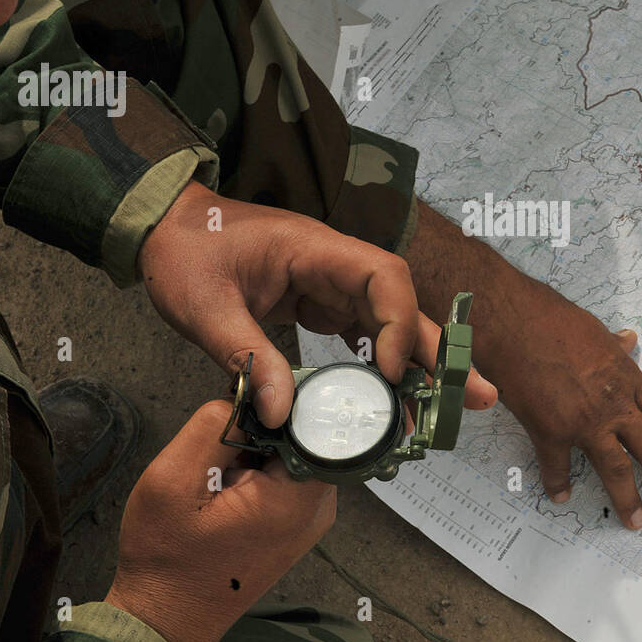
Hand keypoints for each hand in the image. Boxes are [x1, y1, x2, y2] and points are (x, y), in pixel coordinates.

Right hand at [105, 400, 335, 641]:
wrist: (166, 616)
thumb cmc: (166, 559)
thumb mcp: (173, 479)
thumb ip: (213, 425)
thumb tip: (245, 395)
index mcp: (295, 497)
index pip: (313, 420)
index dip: (279, 400)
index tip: (243, 406)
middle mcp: (316, 508)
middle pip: (302, 435)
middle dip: (260, 429)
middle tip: (220, 455)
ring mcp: (309, 519)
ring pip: (290, 454)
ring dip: (255, 453)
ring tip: (220, 478)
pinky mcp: (295, 524)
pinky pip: (284, 477)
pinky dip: (255, 473)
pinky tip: (226, 492)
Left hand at [138, 181, 496, 428]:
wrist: (163, 226)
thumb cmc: (183, 251)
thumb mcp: (203, 306)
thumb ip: (245, 356)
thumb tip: (282, 414)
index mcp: (314, 249)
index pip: (384, 278)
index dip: (400, 324)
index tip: (393, 372)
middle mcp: (334, 264)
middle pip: (403, 302)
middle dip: (440, 349)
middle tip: (477, 394)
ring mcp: (330, 284)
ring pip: (391, 321)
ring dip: (421, 362)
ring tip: (449, 406)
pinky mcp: (319, 302)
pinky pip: (364, 332)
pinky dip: (384, 363)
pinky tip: (399, 396)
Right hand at [489, 282, 641, 529]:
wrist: (513, 320)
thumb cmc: (552, 318)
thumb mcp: (594, 330)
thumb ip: (615, 345)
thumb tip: (629, 340)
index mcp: (627, 378)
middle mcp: (613, 403)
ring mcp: (583, 419)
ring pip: (615, 467)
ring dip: (628, 498)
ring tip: (638, 522)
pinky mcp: (550, 429)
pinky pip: (557, 465)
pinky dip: (558, 483)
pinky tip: (561, 497)